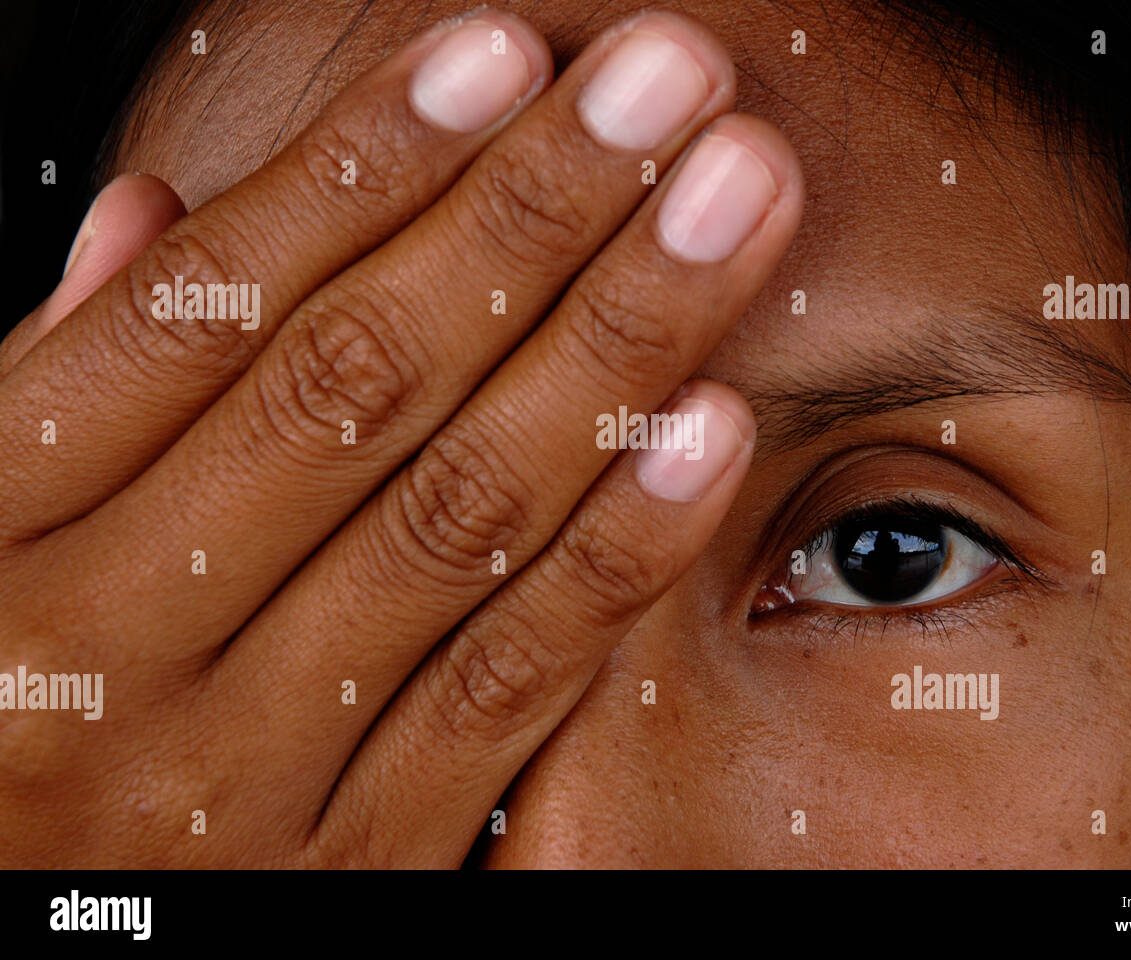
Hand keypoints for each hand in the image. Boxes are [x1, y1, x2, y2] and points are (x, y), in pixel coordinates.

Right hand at [0, 7, 800, 866]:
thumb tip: (159, 216)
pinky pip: (508, 691)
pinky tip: (713, 422)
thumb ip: (60, 394)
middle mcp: (109, 657)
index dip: (359, 170)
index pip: (204, 313)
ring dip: (617, 344)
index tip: (497, 53)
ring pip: (458, 521)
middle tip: (669, 78)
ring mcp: (239, 776)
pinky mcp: (360, 866)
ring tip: (735, 200)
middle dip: (532, 215)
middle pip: (357, 388)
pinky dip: (616, 551)